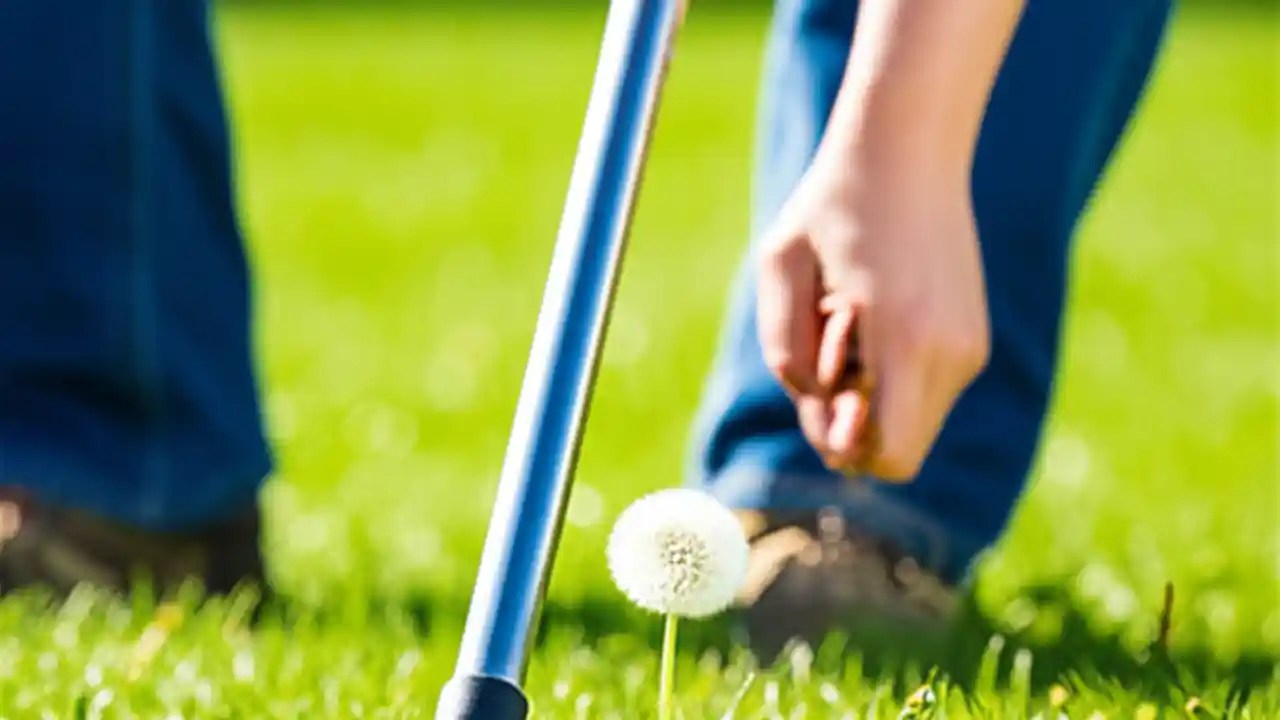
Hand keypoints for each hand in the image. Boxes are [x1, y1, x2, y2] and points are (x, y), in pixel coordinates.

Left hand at [756, 150, 990, 480]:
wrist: (909, 147)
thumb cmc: (831, 206)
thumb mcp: (780, 271)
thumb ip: (788, 357)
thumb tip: (828, 425)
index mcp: (906, 339)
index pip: (890, 457)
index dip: (845, 450)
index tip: (819, 397)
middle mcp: (952, 351)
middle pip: (899, 449)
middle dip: (855, 422)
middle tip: (830, 344)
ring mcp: (971, 345)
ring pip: (913, 420)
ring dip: (873, 392)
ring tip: (855, 318)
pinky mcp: (975, 337)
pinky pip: (926, 390)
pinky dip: (895, 371)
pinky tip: (878, 311)